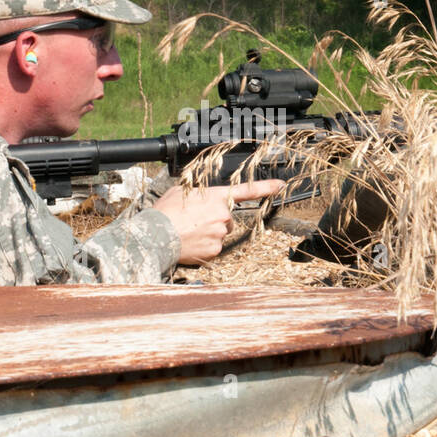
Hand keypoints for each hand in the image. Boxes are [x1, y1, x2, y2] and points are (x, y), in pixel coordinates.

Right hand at [151, 179, 285, 264]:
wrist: (156, 234)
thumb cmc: (165, 212)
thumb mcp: (182, 191)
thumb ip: (200, 193)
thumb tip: (204, 199)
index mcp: (216, 196)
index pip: (247, 190)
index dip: (266, 188)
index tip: (280, 186)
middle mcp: (223, 214)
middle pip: (227, 218)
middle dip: (215, 220)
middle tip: (194, 221)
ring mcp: (221, 233)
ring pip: (221, 233)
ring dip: (209, 233)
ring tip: (189, 231)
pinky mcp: (216, 250)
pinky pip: (215, 247)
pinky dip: (205, 246)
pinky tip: (191, 242)